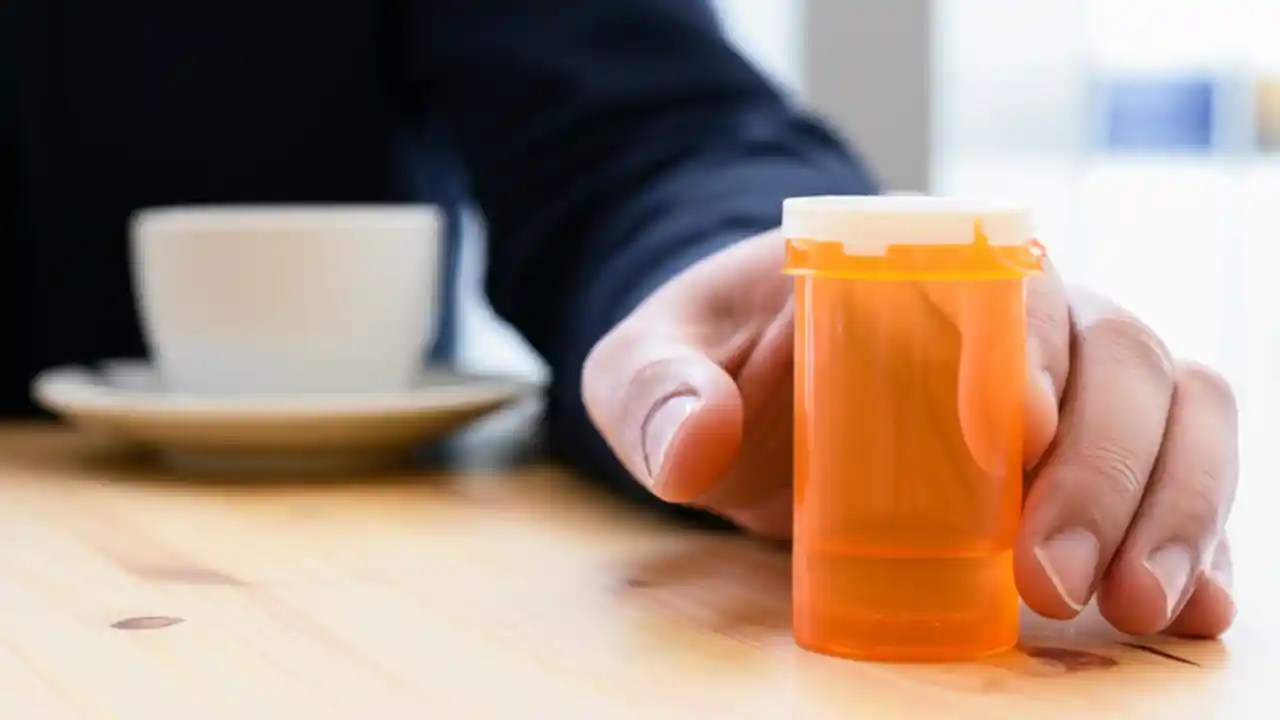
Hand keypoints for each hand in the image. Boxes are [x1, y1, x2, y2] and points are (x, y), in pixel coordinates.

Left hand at [582, 229, 1237, 636]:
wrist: (750, 390)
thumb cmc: (713, 362)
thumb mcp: (652, 364)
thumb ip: (655, 389)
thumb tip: (693, 440)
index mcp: (918, 265)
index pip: (1010, 283)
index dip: (1033, 352)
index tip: (1023, 441)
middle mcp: (1018, 313)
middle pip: (1118, 354)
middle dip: (1106, 467)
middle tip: (1058, 577)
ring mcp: (1065, 379)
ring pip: (1174, 408)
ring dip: (1174, 505)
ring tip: (1144, 608)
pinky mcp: (1082, 452)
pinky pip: (1174, 469)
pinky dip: (1198, 532)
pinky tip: (1197, 601)